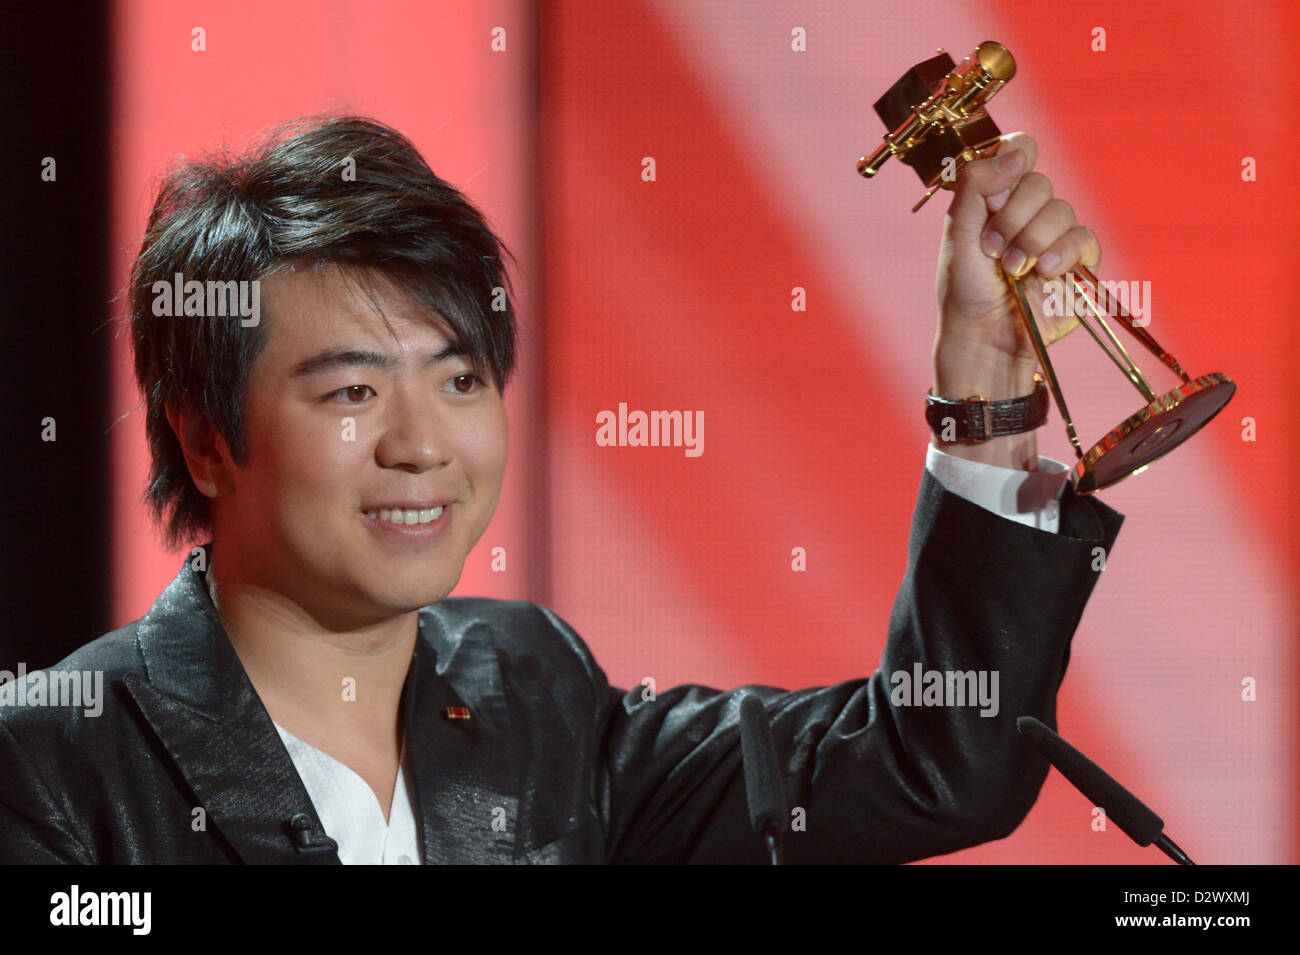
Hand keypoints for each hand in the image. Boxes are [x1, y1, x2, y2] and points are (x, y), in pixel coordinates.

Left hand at [930, 132, 1100, 467]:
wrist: (984, 338)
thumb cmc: (964, 292)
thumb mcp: (958, 235)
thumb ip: (977, 185)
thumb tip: (1015, 149)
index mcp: (995, 199)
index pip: (1018, 153)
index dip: (1016, 155)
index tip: (1006, 174)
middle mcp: (1026, 212)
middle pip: (1039, 183)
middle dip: (1014, 216)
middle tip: (994, 249)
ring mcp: (1052, 236)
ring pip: (1062, 210)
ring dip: (1034, 240)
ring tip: (1014, 270)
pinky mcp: (1077, 263)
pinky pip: (1085, 239)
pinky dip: (1064, 253)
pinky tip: (1044, 274)